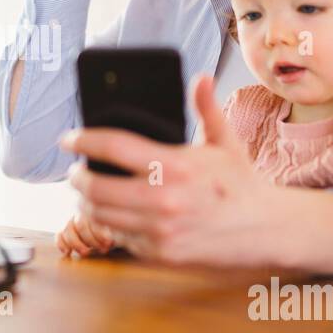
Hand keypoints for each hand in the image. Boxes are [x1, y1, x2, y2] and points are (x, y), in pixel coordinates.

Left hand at [60, 74, 278, 266]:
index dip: (83, 140)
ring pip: (100, 216)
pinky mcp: (160, 254)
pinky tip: (111, 215)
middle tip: (74, 172)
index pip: (113, 147)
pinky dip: (109, 225)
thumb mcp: (226, 142)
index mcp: (176, 166)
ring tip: (86, 193)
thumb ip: (207, 109)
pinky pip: (119, 238)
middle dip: (77, 178)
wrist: (264, 230)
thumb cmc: (240, 183)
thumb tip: (201, 79)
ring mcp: (160, 231)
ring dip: (85, 204)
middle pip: (96, 188)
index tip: (69, 139)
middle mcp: (164, 200)